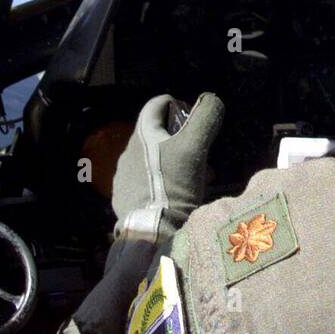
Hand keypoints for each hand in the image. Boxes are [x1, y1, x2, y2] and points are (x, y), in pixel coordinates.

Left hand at [62, 92, 223, 333]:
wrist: (152, 234)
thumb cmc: (173, 186)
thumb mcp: (195, 148)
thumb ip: (205, 118)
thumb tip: (211, 98)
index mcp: (141, 136)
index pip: (156, 105)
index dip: (176, 105)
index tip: (193, 117)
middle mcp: (127, 153)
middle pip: (156, 135)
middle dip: (180, 139)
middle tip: (201, 154)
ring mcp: (123, 179)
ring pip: (152, 161)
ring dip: (173, 163)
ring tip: (194, 178)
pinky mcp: (124, 201)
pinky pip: (146, 184)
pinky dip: (163, 183)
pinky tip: (177, 196)